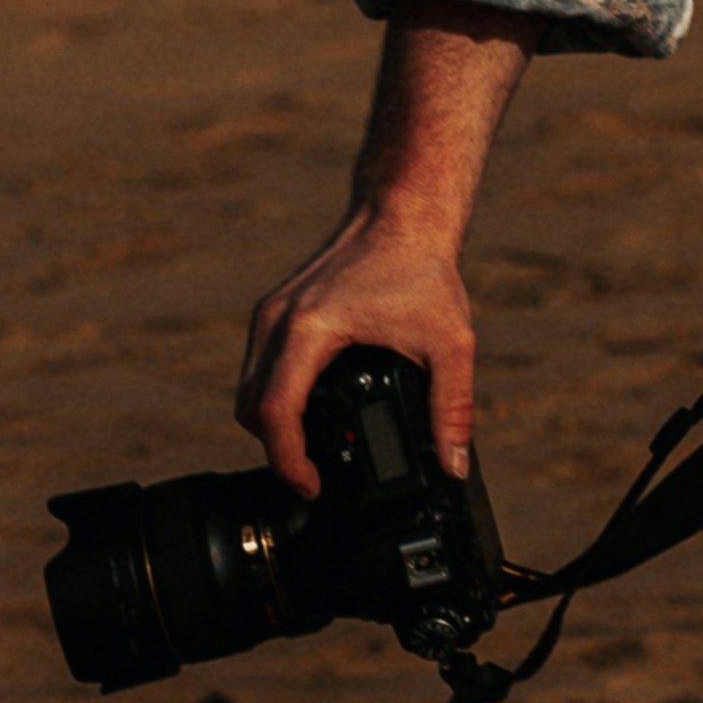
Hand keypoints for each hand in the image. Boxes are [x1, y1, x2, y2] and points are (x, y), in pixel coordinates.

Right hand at [239, 208, 476, 496]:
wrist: (404, 216)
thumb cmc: (423, 271)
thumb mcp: (450, 344)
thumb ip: (453, 409)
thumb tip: (454, 465)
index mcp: (310, 328)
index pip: (275, 412)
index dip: (288, 460)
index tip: (312, 486)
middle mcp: (278, 320)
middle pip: (250, 407)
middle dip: (277, 449)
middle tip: (315, 475)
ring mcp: (271, 314)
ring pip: (249, 389)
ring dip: (272, 424)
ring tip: (311, 451)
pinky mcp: (275, 312)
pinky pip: (259, 369)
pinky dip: (275, 397)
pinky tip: (307, 411)